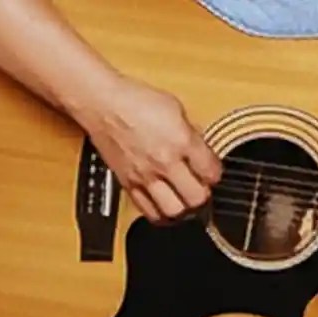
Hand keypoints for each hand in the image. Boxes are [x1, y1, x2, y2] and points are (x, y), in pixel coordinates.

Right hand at [76, 75, 221, 224]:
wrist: (102, 104)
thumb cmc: (135, 101)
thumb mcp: (175, 109)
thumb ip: (192, 134)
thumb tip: (202, 152)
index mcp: (181, 140)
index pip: (212, 172)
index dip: (215, 174)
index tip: (211, 172)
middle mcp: (164, 162)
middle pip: (196, 197)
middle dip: (203, 195)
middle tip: (200, 189)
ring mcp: (146, 176)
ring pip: (174, 211)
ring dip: (184, 209)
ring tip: (184, 201)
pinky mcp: (129, 184)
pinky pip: (149, 211)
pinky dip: (161, 213)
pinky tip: (165, 205)